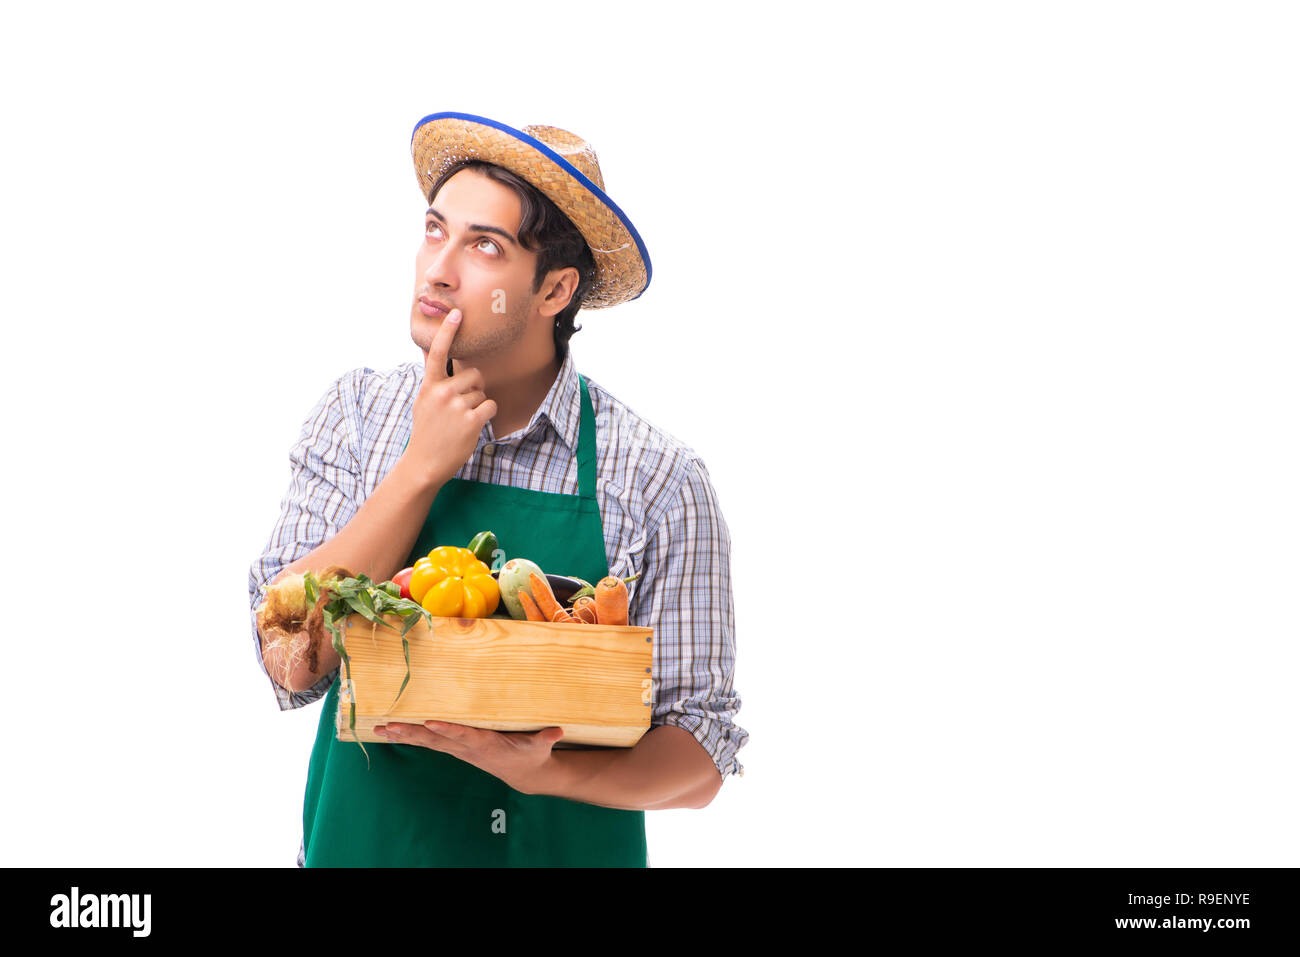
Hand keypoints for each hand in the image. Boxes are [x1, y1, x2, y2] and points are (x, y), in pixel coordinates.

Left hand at [374, 720, 563, 793]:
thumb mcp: (541, 747)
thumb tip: (557, 731)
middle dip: (412, 733)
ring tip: (380, 728)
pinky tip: (392, 731)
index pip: (463, 735)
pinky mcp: (457, 748)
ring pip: (428, 741)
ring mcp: (460, 749)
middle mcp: (468, 747)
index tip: (429, 723)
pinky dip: (410, 735)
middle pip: (436, 739)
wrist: (524, 774)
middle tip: (388, 726)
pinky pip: (430, 741)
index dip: (446, 729)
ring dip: (404, 734)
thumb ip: (546, 738)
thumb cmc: (532, 754)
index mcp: (486, 744)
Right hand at [406, 309, 497, 488]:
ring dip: (477, 406)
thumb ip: (432, 378)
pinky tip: (472, 426)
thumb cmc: (427, 431)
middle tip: (459, 408)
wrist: (424, 463)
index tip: (456, 313)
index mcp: (429, 386)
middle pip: (474, 375)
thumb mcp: (423, 401)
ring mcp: (456, 406)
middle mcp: (441, 392)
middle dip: (473, 389)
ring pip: (482, 392)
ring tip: (460, 421)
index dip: (447, 332)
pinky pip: (490, 406)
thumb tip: (427, 351)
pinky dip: (486, 416)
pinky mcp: (470, 420)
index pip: (437, 352)